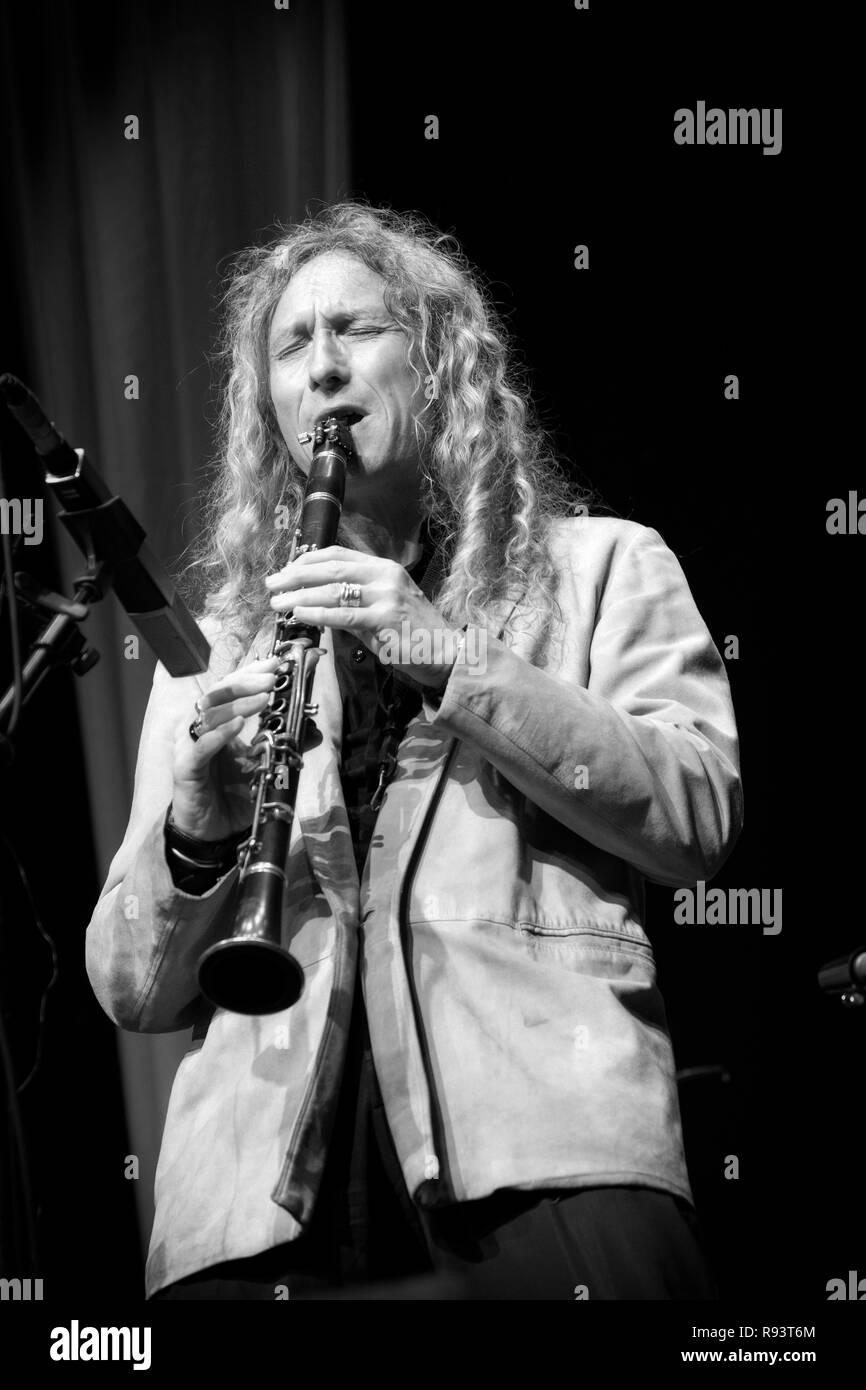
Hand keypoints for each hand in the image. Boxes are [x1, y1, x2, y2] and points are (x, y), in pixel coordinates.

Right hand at [171, 655, 280, 840]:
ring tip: (263, 698)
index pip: (233, 688)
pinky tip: (239, 726)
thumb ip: (287, 746)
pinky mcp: (186, 768)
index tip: (279, 662)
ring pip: (209, 715)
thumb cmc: (235, 797)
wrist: (214, 833)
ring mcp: (192, 747)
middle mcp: (204, 729)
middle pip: (218, 692)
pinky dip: (220, 734)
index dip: (253, 673)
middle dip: (247, 681)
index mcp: (221, 723)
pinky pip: (200, 747)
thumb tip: (314, 730)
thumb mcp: (267, 767)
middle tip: (273, 677)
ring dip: (238, 703)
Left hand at [265, 546, 463, 689]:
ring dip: (299, 596)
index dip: (307, 560)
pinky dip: (317, 614)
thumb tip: (313, 600)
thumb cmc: (410, 633)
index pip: (338, 554)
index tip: (285, 569)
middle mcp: (385, 576)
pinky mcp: (384, 619)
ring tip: (277, 603)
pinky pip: (343, 615)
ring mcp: (386, 596)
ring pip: (333, 590)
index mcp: (384, 567)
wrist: (444, 652)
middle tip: (272, 584)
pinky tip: (298, 614)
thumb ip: (352, 601)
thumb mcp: (381, 607)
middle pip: (331, 568)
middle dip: (296, 575)